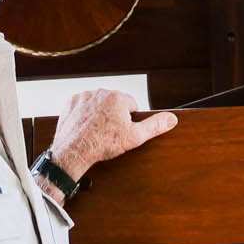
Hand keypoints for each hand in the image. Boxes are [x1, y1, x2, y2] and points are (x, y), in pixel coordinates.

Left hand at [49, 89, 176, 181]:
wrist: (74, 151)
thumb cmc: (102, 144)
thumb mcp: (134, 137)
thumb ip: (154, 126)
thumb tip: (171, 119)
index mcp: (118, 98)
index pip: (131, 105)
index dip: (128, 121)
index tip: (121, 130)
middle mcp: (101, 92)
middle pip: (114, 103)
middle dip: (113, 116)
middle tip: (109, 133)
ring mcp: (85, 96)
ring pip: (98, 103)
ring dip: (99, 114)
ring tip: (96, 131)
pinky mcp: (72, 102)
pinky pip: (83, 105)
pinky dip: (84, 114)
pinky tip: (85, 126)